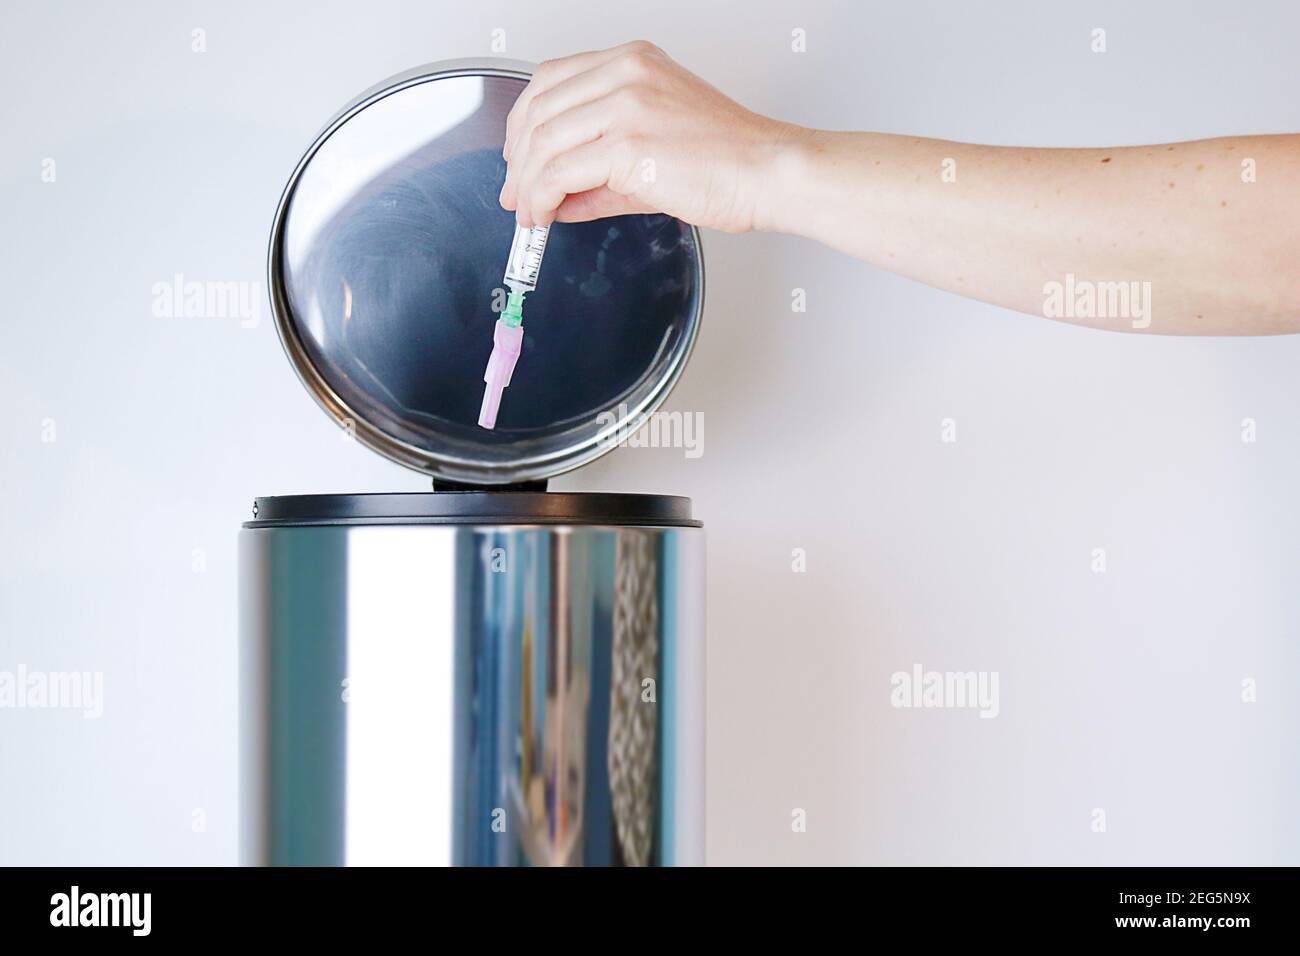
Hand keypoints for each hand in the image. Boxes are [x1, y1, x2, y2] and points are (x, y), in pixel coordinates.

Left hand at [499, 41, 793, 232]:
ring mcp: (625, 103)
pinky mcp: (628, 143)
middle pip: (539, 109)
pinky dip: (541, 198)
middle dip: (518, 159)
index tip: (519, 158)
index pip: (551, 80)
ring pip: (544, 142)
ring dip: (527, 185)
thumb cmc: (729, 160)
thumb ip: (599, 171)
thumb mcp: (652, 151)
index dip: (524, 123)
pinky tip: (545, 215)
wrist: (769, 172)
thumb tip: (557, 197)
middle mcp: (626, 73)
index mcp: (633, 63)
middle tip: (515, 194)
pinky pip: (560, 171)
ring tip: (530, 214)